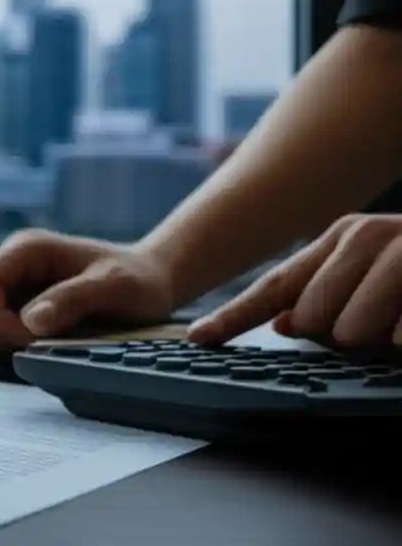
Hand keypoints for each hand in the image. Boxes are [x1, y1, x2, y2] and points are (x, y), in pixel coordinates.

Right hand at [0, 229, 176, 356]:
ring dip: (10, 346)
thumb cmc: (138, 280)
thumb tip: (30, 321)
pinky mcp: (19, 315)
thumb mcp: (116, 287)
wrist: (153, 282)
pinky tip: (57, 348)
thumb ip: (74, 300)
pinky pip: (0, 340)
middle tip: (47, 347)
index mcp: (26, 250)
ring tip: (55, 347)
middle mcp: (11, 269)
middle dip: (1, 336)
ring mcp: (13, 293)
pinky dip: (20, 351)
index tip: (33, 339)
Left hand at [188, 214, 401, 346]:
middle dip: (337, 335)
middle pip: (308, 316)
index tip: (195, 337)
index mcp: (342, 237)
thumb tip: (282, 323)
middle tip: (379, 323)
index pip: (274, 285)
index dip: (231, 316)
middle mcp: (364, 236)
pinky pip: (397, 336)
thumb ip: (324, 299)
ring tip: (401, 319)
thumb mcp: (375, 283)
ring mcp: (400, 250)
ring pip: (348, 331)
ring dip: (377, 340)